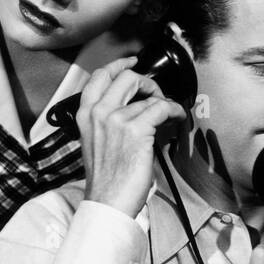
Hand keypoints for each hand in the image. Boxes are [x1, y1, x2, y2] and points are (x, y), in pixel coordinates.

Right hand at [79, 56, 186, 217]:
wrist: (108, 201)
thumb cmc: (107, 178)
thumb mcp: (96, 142)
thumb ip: (108, 121)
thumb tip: (137, 108)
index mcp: (85, 115)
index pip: (99, 76)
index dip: (119, 65)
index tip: (132, 62)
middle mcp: (98, 112)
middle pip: (126, 76)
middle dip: (147, 82)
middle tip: (157, 95)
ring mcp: (116, 120)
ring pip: (147, 95)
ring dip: (164, 102)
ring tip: (170, 114)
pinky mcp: (136, 131)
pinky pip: (161, 108)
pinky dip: (174, 110)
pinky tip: (178, 117)